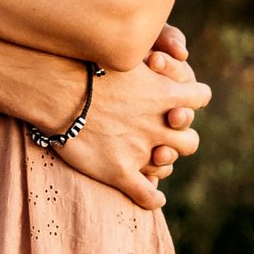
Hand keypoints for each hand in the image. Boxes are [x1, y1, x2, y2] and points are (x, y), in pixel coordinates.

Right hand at [54, 54, 210, 210]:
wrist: (53, 88)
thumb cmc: (84, 64)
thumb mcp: (127, 55)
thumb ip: (149, 62)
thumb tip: (159, 61)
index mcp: (164, 93)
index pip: (200, 98)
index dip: (193, 100)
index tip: (182, 102)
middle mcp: (158, 123)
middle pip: (190, 140)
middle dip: (181, 138)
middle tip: (166, 135)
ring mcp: (140, 149)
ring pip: (168, 165)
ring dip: (165, 163)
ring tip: (155, 160)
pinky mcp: (119, 171)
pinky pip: (147, 195)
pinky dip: (153, 198)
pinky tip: (154, 196)